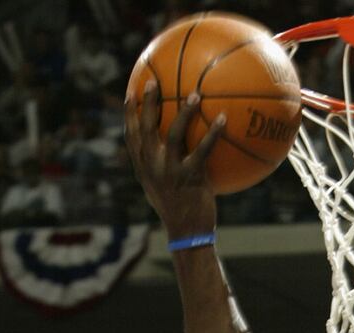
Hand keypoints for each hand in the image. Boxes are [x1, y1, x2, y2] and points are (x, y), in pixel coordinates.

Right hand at [124, 80, 224, 239]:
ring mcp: (169, 171)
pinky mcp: (190, 176)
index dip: (129, 113)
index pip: (131, 135)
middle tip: (153, 80)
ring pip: (173, 134)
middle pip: (145, 127)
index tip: (131, 92)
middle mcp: (151, 166)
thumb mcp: (164, 187)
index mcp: (143, 167)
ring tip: (196, 94)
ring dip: (184, 112)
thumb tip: (174, 148)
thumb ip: (163, 166)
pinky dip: (213, 133)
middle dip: (148, 102)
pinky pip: (202, 149)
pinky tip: (223, 119)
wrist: (186, 232)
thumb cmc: (179, 208)